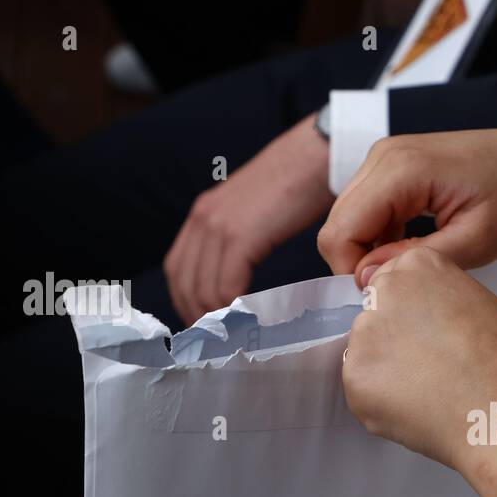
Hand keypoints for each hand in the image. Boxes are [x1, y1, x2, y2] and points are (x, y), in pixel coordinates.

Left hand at [164, 113, 331, 324]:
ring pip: (201, 288)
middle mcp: (203, 218)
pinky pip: (224, 284)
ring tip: (233, 336)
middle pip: (182, 281)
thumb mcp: (259, 212)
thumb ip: (246, 239)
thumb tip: (247, 274)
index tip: (205, 324)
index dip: (185, 300)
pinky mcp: (239, 234)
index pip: (178, 268)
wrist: (318, 156)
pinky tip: (248, 318)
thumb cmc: (301, 185)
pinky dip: (232, 307)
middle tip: (216, 341)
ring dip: (214, 317)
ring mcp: (218, 225)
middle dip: (195, 315)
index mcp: (205, 213)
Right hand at [318, 125, 496, 286]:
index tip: (390, 296)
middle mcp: (383, 156)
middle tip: (404, 288)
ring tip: (415, 268)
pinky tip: (414, 250)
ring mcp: (385, 158)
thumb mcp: (477, 239)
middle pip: (338, 226)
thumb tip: (366, 280)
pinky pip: (367, 211)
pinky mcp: (393, 167)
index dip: (354, 274)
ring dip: (371, 251)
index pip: (341, 233)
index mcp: (401, 169)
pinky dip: (381, 236)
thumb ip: (417, 260)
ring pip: (349, 220)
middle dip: (360, 265)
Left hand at [342, 247, 496, 496]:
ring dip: (390, 377)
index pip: (396, 286)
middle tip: (437, 372)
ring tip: (436, 394)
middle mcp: (384, 292)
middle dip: (398, 346)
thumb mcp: (480, 307)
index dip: (417, 320)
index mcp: (418, 264)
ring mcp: (364, 337)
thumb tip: (415, 330)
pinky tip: (423, 412)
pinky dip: (386, 408)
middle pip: (377, 319)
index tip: (435, 338)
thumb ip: (438, 307)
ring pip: (367, 358)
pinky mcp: (354, 381)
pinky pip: (363, 395)